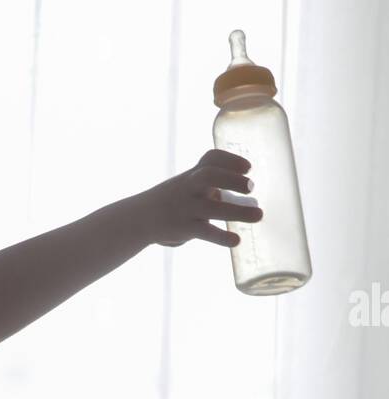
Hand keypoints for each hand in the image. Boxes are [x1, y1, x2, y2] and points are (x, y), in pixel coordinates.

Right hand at [137, 149, 261, 248]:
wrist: (139, 218)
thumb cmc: (171, 200)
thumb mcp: (187, 186)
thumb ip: (213, 188)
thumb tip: (242, 201)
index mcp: (192, 175)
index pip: (210, 158)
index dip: (230, 160)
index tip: (248, 167)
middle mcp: (188, 188)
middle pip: (208, 176)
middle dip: (232, 179)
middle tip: (251, 186)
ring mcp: (186, 208)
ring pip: (213, 208)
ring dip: (238, 211)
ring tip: (259, 215)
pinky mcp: (184, 228)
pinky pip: (205, 232)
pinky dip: (222, 237)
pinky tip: (236, 240)